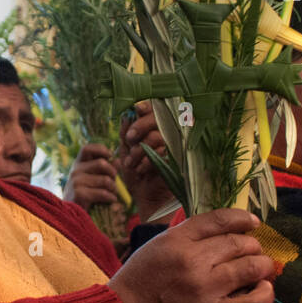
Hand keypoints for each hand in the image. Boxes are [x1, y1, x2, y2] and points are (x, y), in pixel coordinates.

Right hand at [64, 143, 118, 209]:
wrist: (71, 214)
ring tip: (113, 194)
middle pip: (101, 163)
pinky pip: (102, 193)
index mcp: (78, 164)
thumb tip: (117, 160)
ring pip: (105, 180)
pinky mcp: (79, 193)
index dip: (101, 149)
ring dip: (114, 188)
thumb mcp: (94, 179)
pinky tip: (111, 200)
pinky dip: (110, 197)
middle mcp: (75, 170)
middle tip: (115, 183)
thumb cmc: (85, 195)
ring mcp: (75, 182)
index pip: (87, 148)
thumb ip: (106, 170)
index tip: (110, 157)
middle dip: (113, 173)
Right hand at [109, 208, 275, 302]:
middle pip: (239, 243)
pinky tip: (264, 293)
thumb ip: (183, 238)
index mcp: (175, 240)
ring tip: (263, 270)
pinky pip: (251, 302)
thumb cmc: (135, 286)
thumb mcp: (154, 249)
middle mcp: (191, 259)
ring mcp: (203, 288)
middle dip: (253, 246)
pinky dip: (264, 295)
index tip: (252, 223)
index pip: (218, 220)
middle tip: (255, 253)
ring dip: (262, 267)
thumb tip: (216, 230)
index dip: (241, 219)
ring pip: (250, 268)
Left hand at [116, 101, 175, 222]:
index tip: (137, 109)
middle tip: (130, 139)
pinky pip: (162, 153)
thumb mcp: (124, 150)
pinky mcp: (177, 161)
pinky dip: (147, 162)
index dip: (147, 106)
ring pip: (158, 137)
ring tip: (130, 163)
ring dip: (139, 150)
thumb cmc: (134, 170)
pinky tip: (140, 170)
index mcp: (153, 129)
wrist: (142, 196)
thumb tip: (128, 113)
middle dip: (140, 127)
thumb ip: (126, 131)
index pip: (155, 109)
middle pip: (159, 118)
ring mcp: (173, 147)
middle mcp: (166, 135)